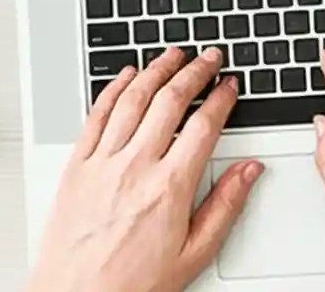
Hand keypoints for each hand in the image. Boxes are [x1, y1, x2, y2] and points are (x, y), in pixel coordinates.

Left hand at [25, 47, 262, 291]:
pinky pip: (96, 115)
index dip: (221, 99)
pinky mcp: (77, 166)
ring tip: (173, 55)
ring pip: (133, 98)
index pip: (204, 125)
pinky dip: (113, 89)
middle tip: (209, 58)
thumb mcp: (194, 254)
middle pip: (170, 101)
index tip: (230, 86)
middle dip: (194, 72)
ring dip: (156, 70)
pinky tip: (125, 76)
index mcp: (170, 187)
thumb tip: (248, 172)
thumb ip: (225, 206)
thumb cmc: (132, 284)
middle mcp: (136, 166)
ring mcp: (103, 162)